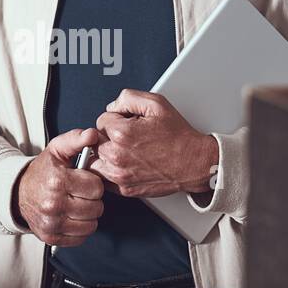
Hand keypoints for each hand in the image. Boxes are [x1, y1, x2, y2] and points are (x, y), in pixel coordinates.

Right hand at [15, 127, 104, 246]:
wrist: (19, 192)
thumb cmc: (43, 170)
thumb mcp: (57, 149)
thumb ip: (76, 139)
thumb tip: (93, 134)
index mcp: (57, 180)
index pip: (96, 188)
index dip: (93, 183)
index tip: (84, 181)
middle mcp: (53, 204)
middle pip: (96, 208)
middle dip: (92, 199)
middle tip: (81, 193)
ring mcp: (51, 223)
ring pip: (91, 224)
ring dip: (88, 215)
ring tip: (78, 204)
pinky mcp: (50, 237)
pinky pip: (81, 237)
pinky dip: (80, 228)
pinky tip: (72, 217)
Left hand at [90, 89, 217, 197]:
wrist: (193, 163)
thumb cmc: (178, 136)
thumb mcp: (156, 104)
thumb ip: (128, 98)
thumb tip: (112, 106)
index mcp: (122, 133)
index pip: (101, 121)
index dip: (115, 119)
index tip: (128, 124)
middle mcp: (117, 155)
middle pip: (95, 141)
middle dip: (108, 136)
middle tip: (128, 137)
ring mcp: (119, 174)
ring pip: (95, 161)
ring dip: (105, 154)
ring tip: (125, 150)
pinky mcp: (124, 189)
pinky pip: (104, 178)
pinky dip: (110, 171)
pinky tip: (125, 164)